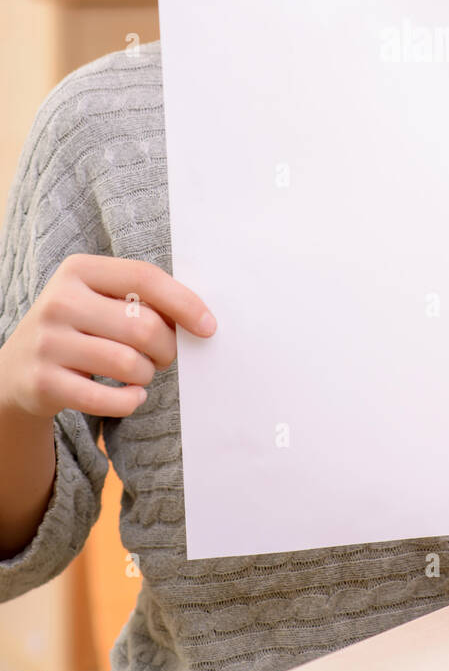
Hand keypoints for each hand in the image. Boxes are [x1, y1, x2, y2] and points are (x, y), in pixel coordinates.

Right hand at [0, 254, 216, 419]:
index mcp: (79, 270)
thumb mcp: (97, 298)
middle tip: (162, 356)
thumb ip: (140, 298)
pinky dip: (130, 401)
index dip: (184, 303)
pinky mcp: (43, 382)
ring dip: (147, 375)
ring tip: (140, 374)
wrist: (16, 369)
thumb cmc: (78, 328)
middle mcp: (59, 301)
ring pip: (128, 364)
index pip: (145, 278)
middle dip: (166, 347)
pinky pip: (107, 399)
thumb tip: (199, 317)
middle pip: (142, 326)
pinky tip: (132, 396)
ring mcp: (47, 342)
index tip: (208, 326)